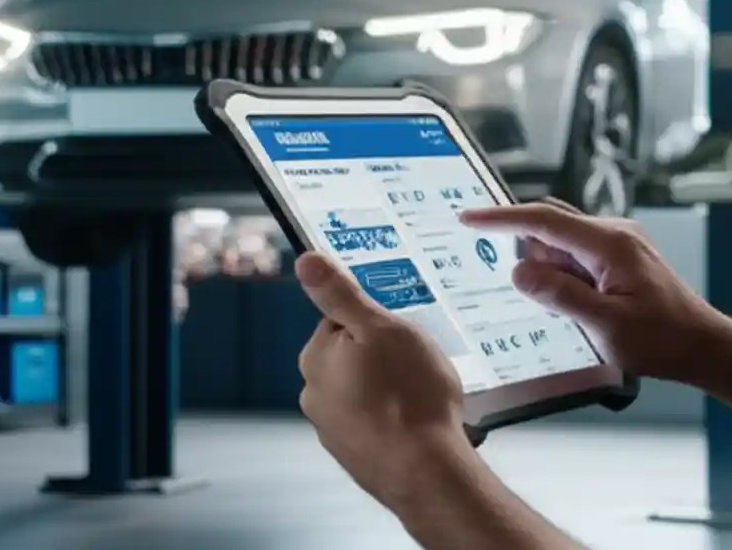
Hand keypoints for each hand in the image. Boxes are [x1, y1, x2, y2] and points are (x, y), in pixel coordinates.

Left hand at [295, 252, 472, 508]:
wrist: (426, 471)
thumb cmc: (409, 394)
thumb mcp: (382, 328)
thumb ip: (341, 294)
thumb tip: (305, 260)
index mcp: (316, 356)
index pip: (341, 319)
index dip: (376, 321)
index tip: (402, 332)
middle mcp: (314, 393)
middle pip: (352, 355)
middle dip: (383, 355)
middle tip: (417, 362)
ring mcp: (332, 429)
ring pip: (364, 390)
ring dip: (388, 388)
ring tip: (422, 393)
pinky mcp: (354, 455)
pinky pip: (374, 422)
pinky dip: (392, 418)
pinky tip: (416, 421)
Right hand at [460, 202, 725, 382]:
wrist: (704, 346)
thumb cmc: (663, 339)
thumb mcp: (605, 324)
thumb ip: (560, 296)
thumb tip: (519, 271)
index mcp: (609, 243)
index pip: (544, 220)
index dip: (502, 218)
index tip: (468, 218)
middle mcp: (614, 234)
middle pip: (552, 228)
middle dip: (530, 255)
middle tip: (523, 291)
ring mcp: (619, 245)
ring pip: (564, 246)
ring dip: (552, 274)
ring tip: (573, 314)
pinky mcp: (621, 260)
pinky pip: (578, 259)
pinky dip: (565, 278)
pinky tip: (574, 308)